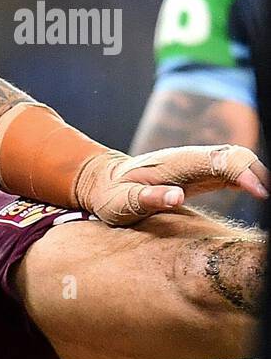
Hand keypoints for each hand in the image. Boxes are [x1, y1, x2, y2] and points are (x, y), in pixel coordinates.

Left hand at [76, 145, 267, 225]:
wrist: (105, 181)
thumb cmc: (111, 194)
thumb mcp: (120, 201)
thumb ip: (146, 198)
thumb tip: (176, 197)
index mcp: (176, 162)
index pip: (218, 159)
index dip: (244, 173)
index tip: (261, 193)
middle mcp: (192, 159)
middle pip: (237, 156)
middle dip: (260, 173)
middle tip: (270, 199)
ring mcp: (200, 166)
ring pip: (239, 162)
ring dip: (259, 177)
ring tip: (269, 199)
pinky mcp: (203, 176)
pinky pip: (234, 173)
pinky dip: (251, 181)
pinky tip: (261, 196)